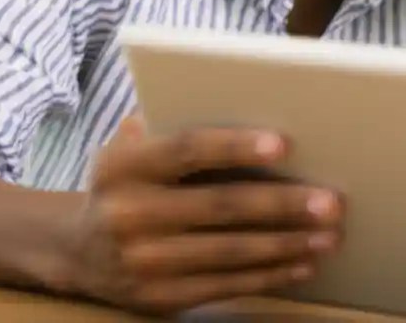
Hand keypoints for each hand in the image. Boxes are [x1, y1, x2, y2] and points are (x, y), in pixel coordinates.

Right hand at [64, 117, 343, 313]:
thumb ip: (176, 127)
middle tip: (331, 201)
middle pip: (221, 207)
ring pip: (231, 253)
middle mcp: (128, 215)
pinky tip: (302, 264)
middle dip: (282, 204)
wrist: (75, 250)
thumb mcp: (132, 149)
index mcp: (123, 167)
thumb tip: (253, 106)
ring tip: (329, 235)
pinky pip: (227, 286)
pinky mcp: (159, 299)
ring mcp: (143, 263)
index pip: (187, 150)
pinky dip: (271, 275)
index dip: (235, 146)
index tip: (284, 144)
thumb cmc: (128, 184)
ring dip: (287, 244)